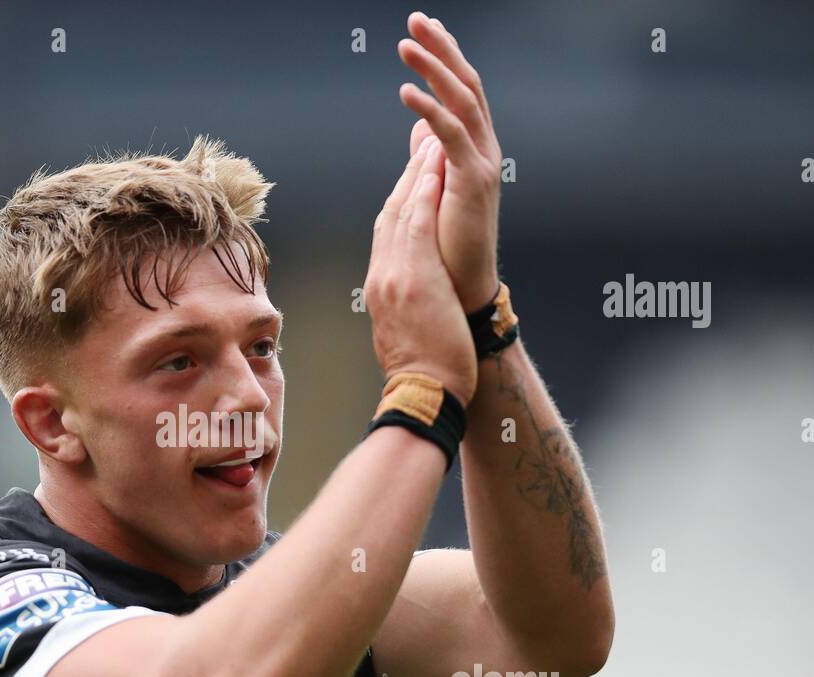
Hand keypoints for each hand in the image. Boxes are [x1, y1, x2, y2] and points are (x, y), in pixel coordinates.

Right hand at [365, 137, 476, 404]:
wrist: (424, 395)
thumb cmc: (423, 377)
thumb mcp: (405, 338)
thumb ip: (403, 312)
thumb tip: (409, 310)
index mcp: (379, 291)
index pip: (387, 236)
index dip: (400, 202)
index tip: (413, 179)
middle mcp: (380, 277)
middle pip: (390, 217)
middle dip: (406, 179)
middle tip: (419, 146)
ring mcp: (393, 276)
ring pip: (402, 212)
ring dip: (416, 175)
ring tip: (429, 144)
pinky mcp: (413, 277)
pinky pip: (418, 224)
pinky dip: (424, 193)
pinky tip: (434, 168)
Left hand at [397, 12, 501, 313]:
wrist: (463, 286)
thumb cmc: (448, 244)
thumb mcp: (434, 190)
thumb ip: (430, 157)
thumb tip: (419, 131)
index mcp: (474, 148)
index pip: (461, 91)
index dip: (444, 58)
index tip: (424, 30)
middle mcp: (484, 148)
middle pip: (466, 84)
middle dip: (442, 49)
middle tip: (417, 18)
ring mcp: (482, 163)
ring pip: (460, 102)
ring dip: (433, 70)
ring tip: (405, 45)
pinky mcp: (472, 181)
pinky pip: (450, 136)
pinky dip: (429, 111)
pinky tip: (407, 92)